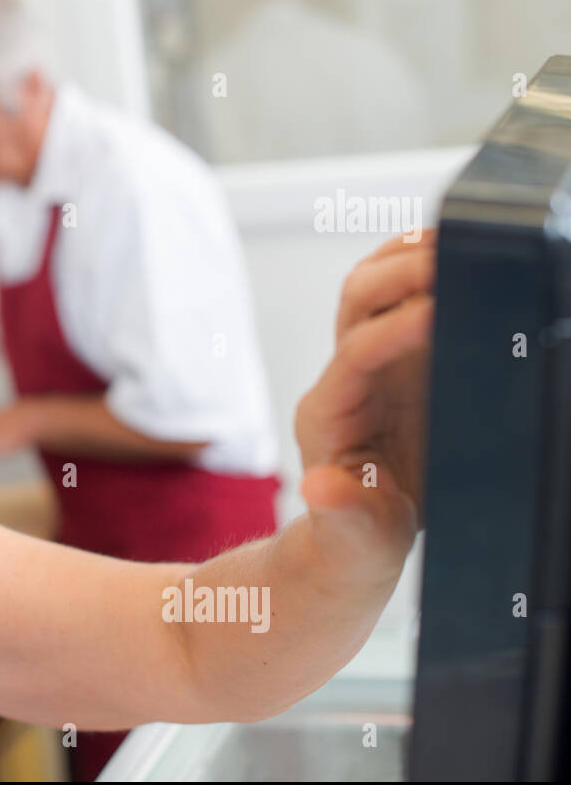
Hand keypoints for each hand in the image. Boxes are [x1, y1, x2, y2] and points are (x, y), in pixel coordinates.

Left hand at [293, 228, 436, 583]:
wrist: (353, 544)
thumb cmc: (355, 540)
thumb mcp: (355, 538)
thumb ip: (342, 514)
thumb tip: (321, 488)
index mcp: (331, 412)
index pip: (359, 350)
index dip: (396, 327)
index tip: (438, 310)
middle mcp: (344, 377)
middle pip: (357, 299)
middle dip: (400, 271)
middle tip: (454, 258)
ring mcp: (368, 364)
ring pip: (374, 286)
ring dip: (410, 257)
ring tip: (461, 240)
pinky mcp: (395, 362)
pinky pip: (401, 299)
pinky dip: (427, 270)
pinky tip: (462, 260)